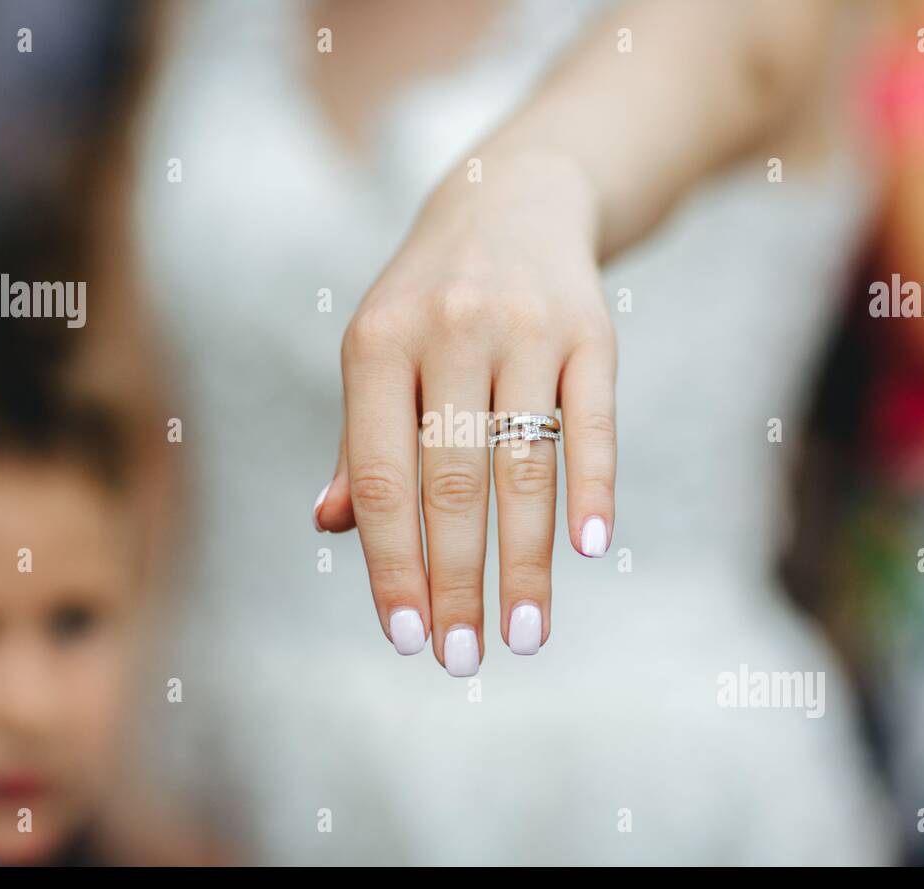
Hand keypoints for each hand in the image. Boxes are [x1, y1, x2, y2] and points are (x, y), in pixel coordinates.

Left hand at [313, 153, 617, 674]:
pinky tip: (590, 549)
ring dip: (525, 561)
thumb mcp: (378, 352)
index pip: (380, 477)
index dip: (390, 564)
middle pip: (450, 482)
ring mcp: (525, 327)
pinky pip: (594, 421)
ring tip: (526, 634)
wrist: (514, 196)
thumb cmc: (430, 301)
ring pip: (522, 465)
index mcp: (376, 343)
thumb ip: (358, 440)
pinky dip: (594, 486)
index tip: (405, 637)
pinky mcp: (593, 329)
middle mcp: (446, 330)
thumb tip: (329, 527)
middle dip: (456, 580)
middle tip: (462, 657)